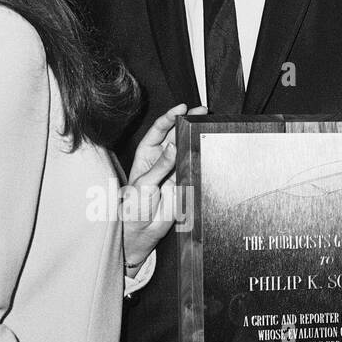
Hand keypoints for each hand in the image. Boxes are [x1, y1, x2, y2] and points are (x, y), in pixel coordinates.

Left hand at [121, 104, 204, 270]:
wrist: (141, 233)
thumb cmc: (134, 207)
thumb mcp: (145, 183)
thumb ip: (161, 166)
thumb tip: (174, 146)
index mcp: (146, 156)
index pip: (158, 131)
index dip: (169, 118)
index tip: (181, 109)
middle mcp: (161, 161)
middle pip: (175, 136)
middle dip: (187, 123)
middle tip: (200, 113)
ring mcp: (174, 171)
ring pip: (187, 150)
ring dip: (195, 139)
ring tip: (206, 126)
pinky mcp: (184, 183)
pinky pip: (194, 168)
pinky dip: (200, 159)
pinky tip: (206, 150)